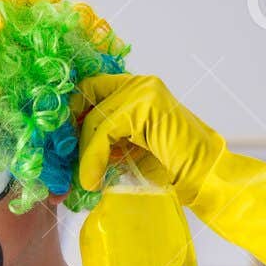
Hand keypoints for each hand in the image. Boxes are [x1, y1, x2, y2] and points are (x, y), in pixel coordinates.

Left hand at [74, 74, 265, 265]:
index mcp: (135, 90)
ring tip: (85, 181)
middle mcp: (139, 84)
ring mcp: (144, 91)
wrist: (205, 177)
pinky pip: (104, 130)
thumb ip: (102, 143)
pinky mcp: (145, 105)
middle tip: (63, 165)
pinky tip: (93, 178)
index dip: (70, 117)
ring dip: (83, 154)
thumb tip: (65, 155)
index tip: (60, 149)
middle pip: (85, 99)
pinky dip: (93, 157)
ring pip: (93, 119)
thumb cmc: (169, 169)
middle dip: (69, 133)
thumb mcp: (126, 151)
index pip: (87, 91)